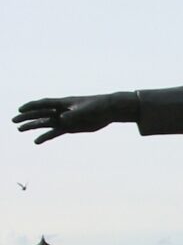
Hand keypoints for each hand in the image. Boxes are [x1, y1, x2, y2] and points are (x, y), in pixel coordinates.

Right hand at [13, 92, 136, 143]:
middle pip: (40, 113)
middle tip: (13, 121)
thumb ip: (74, 114)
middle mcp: (61, 111)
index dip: (31, 106)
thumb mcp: (85, 109)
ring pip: (45, 123)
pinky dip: (46, 137)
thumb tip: (63, 118)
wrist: (108, 110)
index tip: (20, 109)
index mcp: (63, 103)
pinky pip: (55, 133)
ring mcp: (65, 119)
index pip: (44, 104)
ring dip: (33, 126)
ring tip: (20, 130)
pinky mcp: (70, 128)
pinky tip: (36, 141)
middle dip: (27, 117)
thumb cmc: (97, 106)